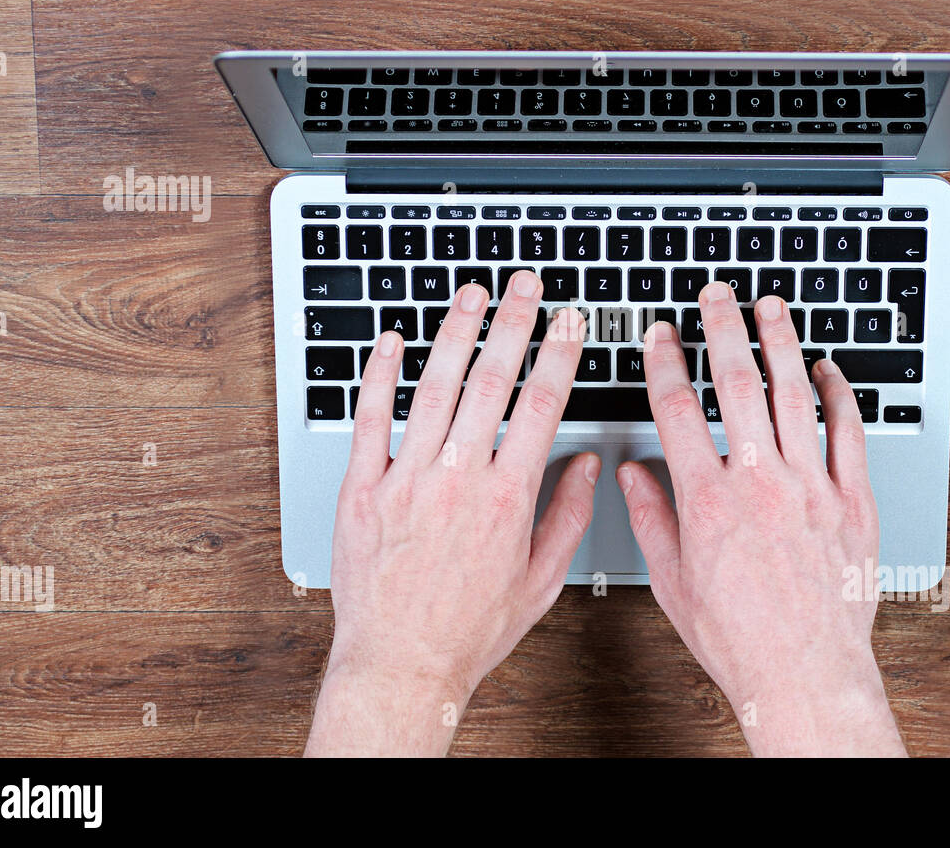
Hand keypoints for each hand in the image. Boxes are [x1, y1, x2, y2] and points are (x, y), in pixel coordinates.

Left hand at [306, 272, 597, 756]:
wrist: (402, 663)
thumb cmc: (469, 629)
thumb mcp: (541, 580)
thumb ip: (568, 516)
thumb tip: (586, 467)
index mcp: (507, 498)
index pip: (541, 405)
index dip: (558, 354)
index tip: (569, 322)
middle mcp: (458, 478)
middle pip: (491, 381)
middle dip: (513, 324)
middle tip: (525, 287)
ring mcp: (407, 479)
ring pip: (434, 388)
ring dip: (456, 334)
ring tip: (472, 296)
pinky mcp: (363, 488)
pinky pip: (370, 419)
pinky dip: (378, 375)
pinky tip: (390, 342)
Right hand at [617, 282, 904, 756]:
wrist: (805, 673)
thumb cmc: (740, 638)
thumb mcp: (673, 583)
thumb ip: (652, 520)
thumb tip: (631, 475)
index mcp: (708, 500)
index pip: (678, 410)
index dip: (663, 362)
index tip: (659, 335)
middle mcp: (760, 482)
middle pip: (737, 385)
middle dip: (722, 330)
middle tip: (716, 296)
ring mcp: (811, 487)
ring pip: (794, 395)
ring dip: (779, 344)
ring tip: (770, 308)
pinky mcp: (852, 501)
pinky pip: (848, 433)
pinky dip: (838, 395)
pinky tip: (827, 369)